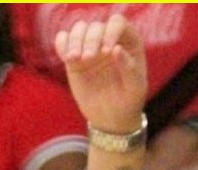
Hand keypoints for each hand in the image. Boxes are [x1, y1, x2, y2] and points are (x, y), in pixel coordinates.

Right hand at [54, 14, 147, 132]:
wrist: (111, 117)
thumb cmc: (129, 101)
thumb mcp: (135, 89)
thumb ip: (129, 69)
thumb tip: (116, 49)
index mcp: (129, 44)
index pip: (118, 22)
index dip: (111, 31)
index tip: (107, 50)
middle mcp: (109, 40)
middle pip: (96, 25)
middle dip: (91, 39)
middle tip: (88, 58)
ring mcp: (91, 46)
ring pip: (79, 28)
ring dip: (75, 40)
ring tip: (75, 59)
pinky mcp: (74, 55)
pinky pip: (63, 39)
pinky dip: (62, 43)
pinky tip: (66, 57)